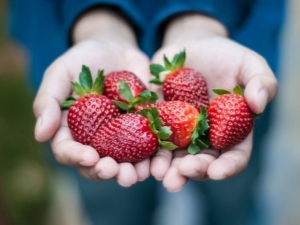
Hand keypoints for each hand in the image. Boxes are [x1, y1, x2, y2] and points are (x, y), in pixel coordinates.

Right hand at [33, 9, 151, 186]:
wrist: (116, 50)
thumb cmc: (83, 60)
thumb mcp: (61, 73)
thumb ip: (48, 101)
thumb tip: (40, 135)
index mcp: (72, 130)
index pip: (68, 151)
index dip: (77, 157)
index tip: (90, 157)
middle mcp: (95, 139)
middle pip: (97, 164)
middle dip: (106, 171)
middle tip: (116, 171)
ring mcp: (120, 136)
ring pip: (124, 163)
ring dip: (131, 172)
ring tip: (139, 174)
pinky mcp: (143, 129)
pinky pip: (149, 147)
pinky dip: (154, 157)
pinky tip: (159, 161)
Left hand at [149, 14, 277, 191]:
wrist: (193, 47)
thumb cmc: (226, 57)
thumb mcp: (249, 64)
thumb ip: (261, 82)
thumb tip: (258, 104)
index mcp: (230, 131)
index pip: (233, 155)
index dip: (227, 166)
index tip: (217, 171)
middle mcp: (204, 137)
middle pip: (201, 161)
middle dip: (192, 170)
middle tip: (181, 174)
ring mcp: (179, 131)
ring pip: (173, 156)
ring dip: (166, 167)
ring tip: (157, 173)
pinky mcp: (158, 120)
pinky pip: (151, 136)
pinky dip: (146, 147)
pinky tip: (138, 154)